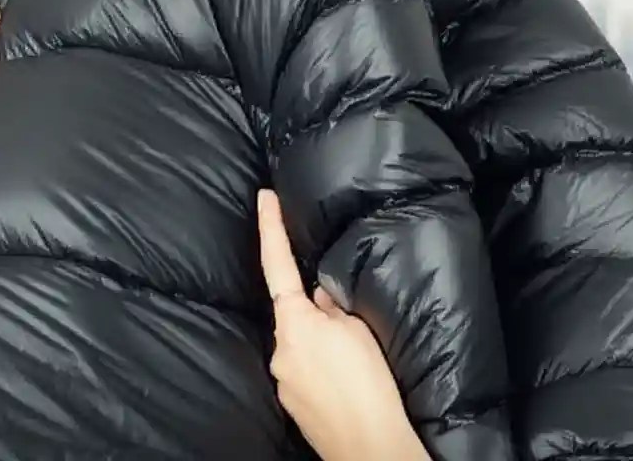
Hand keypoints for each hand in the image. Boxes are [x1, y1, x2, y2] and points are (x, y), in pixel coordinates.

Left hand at [256, 191, 429, 460]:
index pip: (277, 264)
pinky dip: (325, 369)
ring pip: (302, 344)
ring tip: (358, 363)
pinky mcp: (292, 403)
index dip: (271, 228)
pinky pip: (307, 371)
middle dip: (318, 312)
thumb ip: (333, 308)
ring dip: (324, 345)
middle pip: (294, 313)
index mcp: (295, 323)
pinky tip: (349, 382)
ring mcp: (283, 379)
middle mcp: (280, 350)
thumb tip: (320, 299)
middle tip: (353, 329)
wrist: (368, 445)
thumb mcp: (358, 331)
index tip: (263, 197)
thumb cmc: (368, 384)